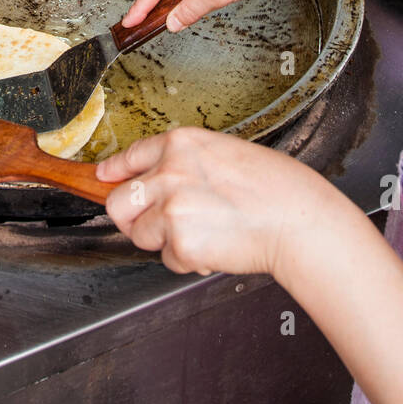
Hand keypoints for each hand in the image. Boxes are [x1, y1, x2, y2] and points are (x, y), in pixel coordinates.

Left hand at [97, 126, 329, 278]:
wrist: (298, 220)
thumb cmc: (274, 188)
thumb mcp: (225, 154)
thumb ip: (185, 163)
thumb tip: (153, 176)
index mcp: (181, 144)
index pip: (130, 157)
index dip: (114, 172)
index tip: (104, 178)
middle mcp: (169, 172)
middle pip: (118, 202)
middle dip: (133, 217)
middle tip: (158, 224)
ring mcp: (171, 208)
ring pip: (141, 235)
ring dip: (165, 241)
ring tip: (203, 232)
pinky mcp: (180, 243)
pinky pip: (167, 259)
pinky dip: (187, 260)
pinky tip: (214, 246)